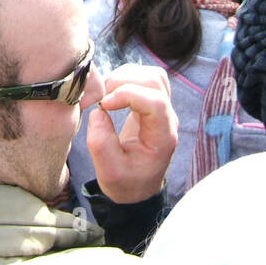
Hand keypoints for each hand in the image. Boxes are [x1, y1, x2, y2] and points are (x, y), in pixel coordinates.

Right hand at [87, 64, 177, 203]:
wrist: (137, 188)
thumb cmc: (126, 183)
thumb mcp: (108, 172)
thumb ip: (101, 143)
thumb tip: (98, 111)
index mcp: (162, 137)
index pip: (156, 102)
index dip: (129, 94)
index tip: (104, 104)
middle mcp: (167, 119)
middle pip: (155, 82)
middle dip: (125, 81)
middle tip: (101, 97)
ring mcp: (162, 110)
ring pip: (152, 76)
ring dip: (126, 77)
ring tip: (105, 94)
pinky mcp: (152, 105)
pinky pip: (145, 80)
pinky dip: (126, 79)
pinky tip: (111, 93)